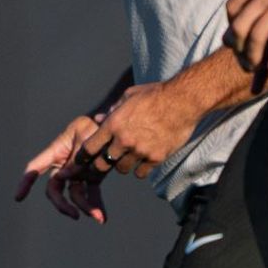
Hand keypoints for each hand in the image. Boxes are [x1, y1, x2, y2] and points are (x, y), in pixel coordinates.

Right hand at [14, 115, 107, 222]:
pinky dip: (96, 205)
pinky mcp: (92, 177)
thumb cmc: (95, 125)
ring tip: (97, 217)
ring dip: (84, 207)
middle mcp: (63, 165)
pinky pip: (91, 194)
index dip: (25, 182)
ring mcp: (77, 173)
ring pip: (74, 195)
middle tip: (73, 214)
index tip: (19, 198)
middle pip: (54, 189)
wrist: (113, 126)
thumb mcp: (85, 136)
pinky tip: (101, 218)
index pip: (35, 168)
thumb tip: (65, 177)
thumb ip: (76, 157)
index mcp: (56, 151)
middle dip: (62, 204)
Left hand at [85, 78, 205, 178]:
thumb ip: (112, 110)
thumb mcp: (129, 96)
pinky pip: (141, 173)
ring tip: (127, 160)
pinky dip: (140, 170)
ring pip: (122, 169)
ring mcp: (140, 150)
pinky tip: (143, 163)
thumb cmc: (155, 94)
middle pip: (103, 163)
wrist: (183, 101)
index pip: (90, 147)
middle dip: (101, 164)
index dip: (84, 155)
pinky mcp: (156, 158)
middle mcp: (124, 140)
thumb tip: (98, 118)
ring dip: (122, 166)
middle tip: (105, 162)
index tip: (84, 158)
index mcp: (114, 124)